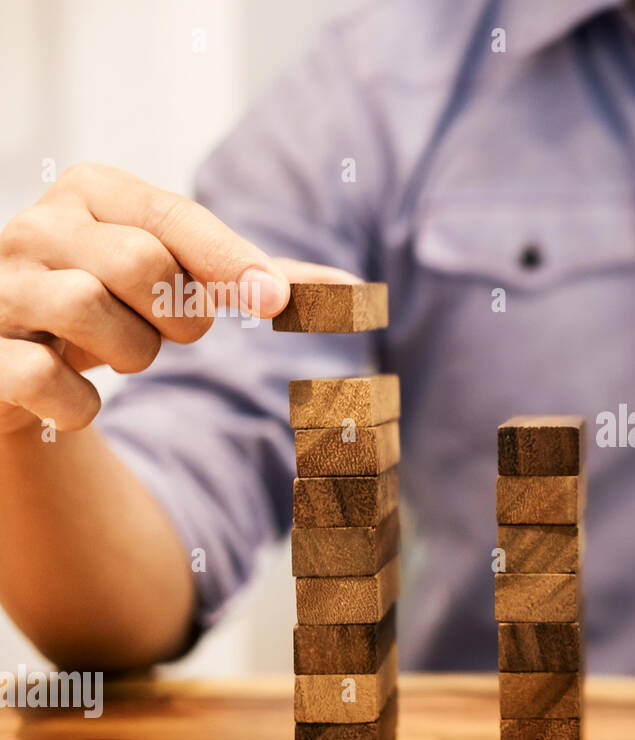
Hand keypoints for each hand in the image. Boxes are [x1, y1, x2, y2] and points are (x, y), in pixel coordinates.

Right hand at [0, 163, 293, 434]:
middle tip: (163, 330)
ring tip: (114, 351)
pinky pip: (43, 382)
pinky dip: (78, 405)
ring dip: (131, 355)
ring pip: (93, 313)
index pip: (172, 217)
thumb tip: (354, 290)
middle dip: (176, 315)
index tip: (277, 299)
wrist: (21, 357)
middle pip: (141, 265)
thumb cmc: (116, 304)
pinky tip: (72, 398)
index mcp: (92, 192)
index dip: (229, 260)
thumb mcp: (180, 278)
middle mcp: (36, 225)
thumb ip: (258, 278)